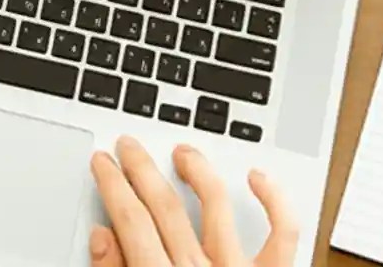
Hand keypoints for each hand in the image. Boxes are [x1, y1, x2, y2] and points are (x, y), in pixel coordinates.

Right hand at [89, 137, 297, 266]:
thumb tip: (102, 237)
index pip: (130, 221)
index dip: (112, 185)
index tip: (102, 162)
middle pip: (165, 206)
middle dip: (142, 169)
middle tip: (130, 145)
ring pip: (215, 204)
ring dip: (196, 171)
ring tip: (183, 151)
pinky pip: (280, 232)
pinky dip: (273, 201)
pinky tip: (257, 177)